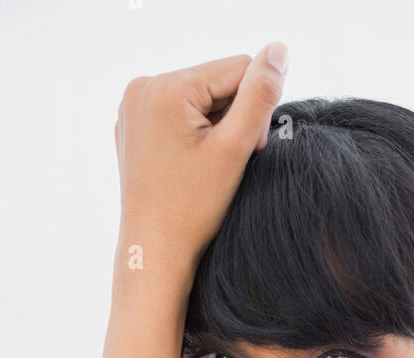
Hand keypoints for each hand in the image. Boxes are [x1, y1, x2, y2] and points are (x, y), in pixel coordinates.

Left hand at [113, 42, 288, 267]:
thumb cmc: (192, 209)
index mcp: (165, 87)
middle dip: (234, 116)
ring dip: (217, 125)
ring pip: (200, 98)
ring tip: (210, 166)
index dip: (255, 108)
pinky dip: (195, 133)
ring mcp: (134, 107)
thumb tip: (279, 49)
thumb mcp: (235, 148)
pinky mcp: (134, 126)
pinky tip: (192, 164)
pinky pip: (179, 114)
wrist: (154, 252)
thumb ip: (261, 95)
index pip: (237, 68)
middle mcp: (143, 87)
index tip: (248, 149)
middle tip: (229, 162)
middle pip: (216, 82)